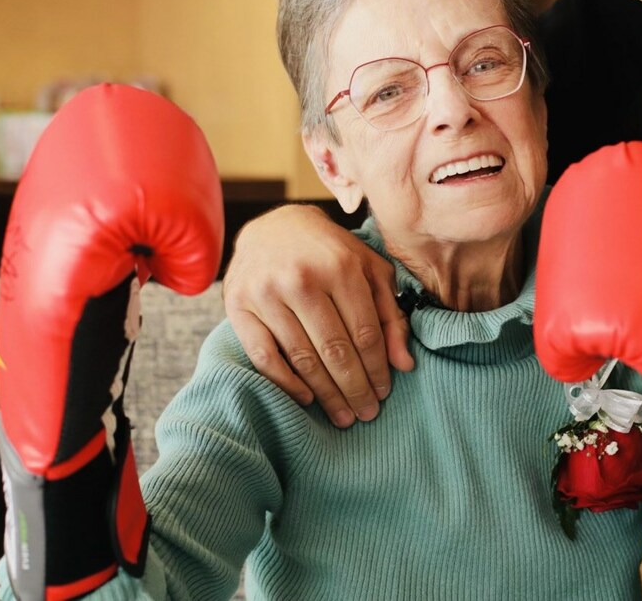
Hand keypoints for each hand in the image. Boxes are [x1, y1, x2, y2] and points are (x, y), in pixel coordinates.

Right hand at [222, 204, 412, 426]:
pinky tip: (307, 398)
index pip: (365, 333)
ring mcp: (266, 292)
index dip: (377, 369)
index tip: (384, 392)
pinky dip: (286, 383)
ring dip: (326, 394)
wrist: (273, 226)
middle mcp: (302, 279)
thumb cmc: (330, 252)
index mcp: (340, 267)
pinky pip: (264, 356)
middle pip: (335, 350)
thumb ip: (391, 314)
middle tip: (366, 413)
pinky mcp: (238, 305)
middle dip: (354, 388)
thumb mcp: (369, 270)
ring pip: (302, 357)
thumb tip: (404, 364)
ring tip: (343, 415)